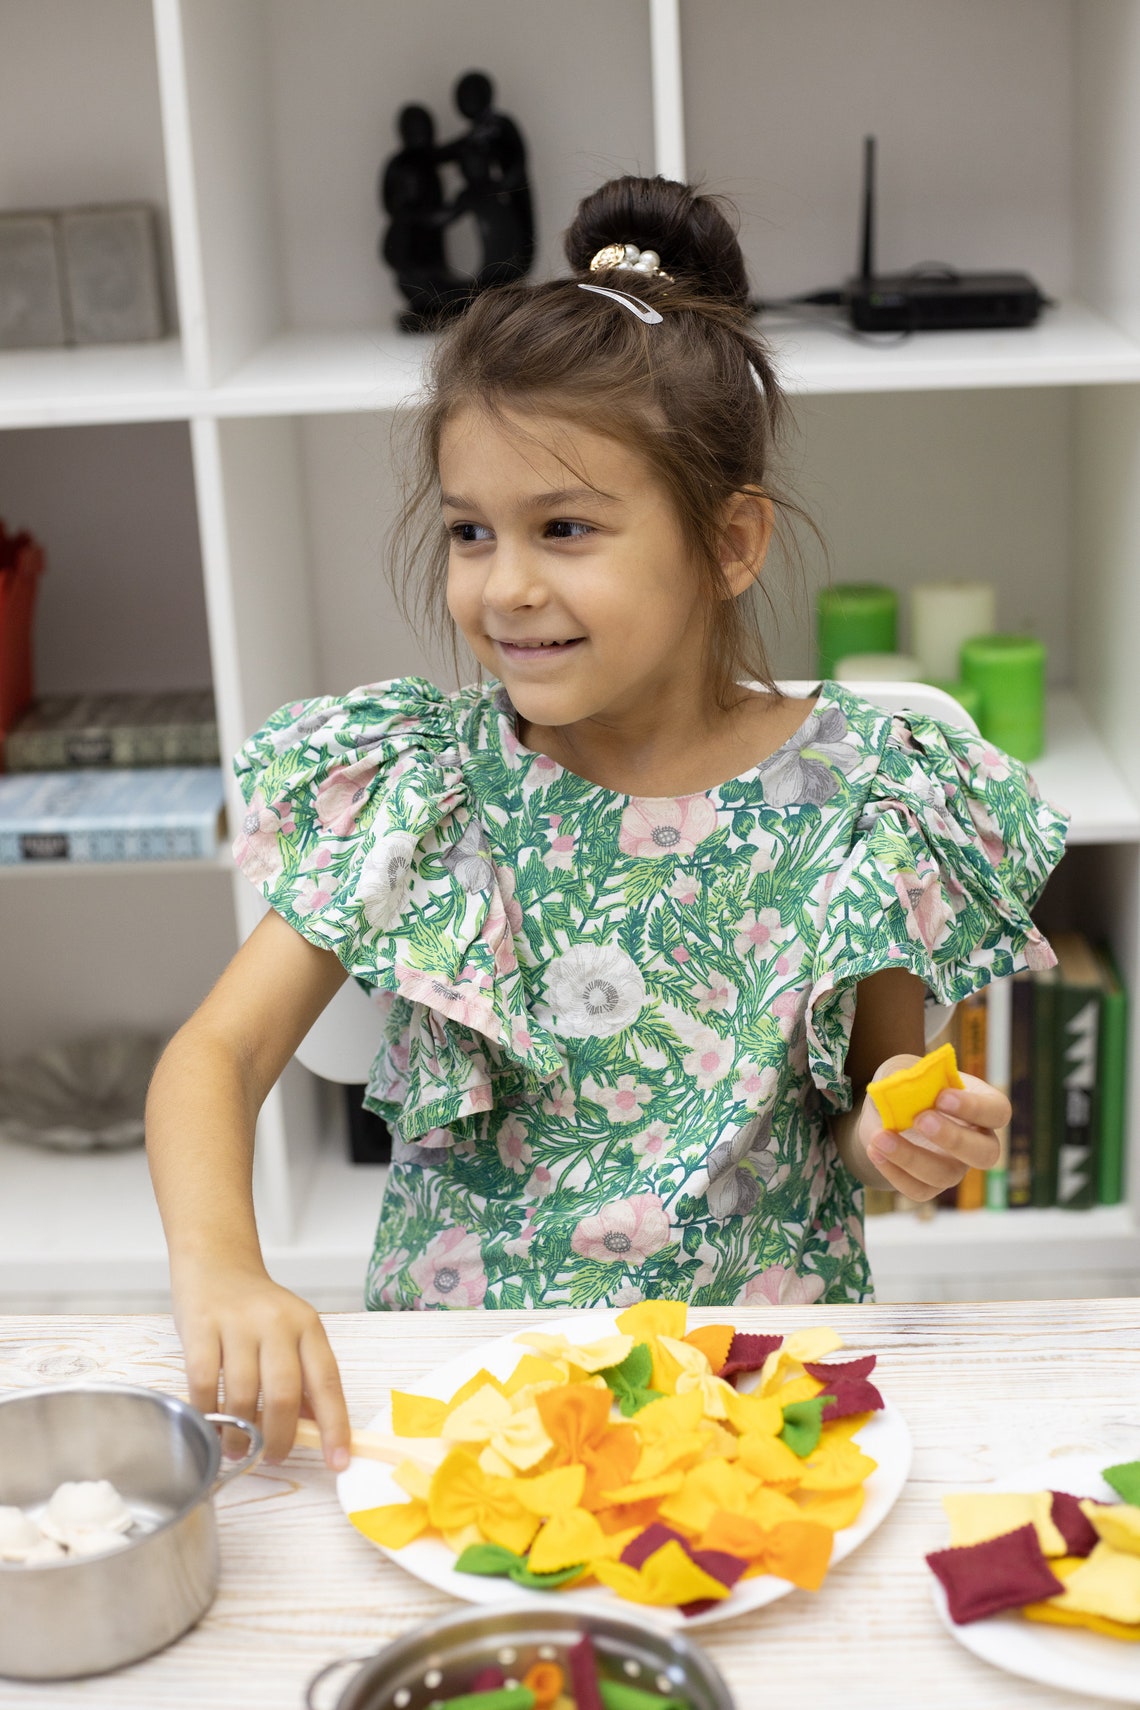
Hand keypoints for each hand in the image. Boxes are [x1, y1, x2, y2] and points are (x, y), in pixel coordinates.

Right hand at [172, 1259, 350, 1470]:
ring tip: (237, 1448)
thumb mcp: (291, 1333)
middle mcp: (277, 1323)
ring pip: (244, 1394)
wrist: (217, 1262)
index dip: (335, 1425)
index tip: (338, 1462)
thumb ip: (302, 1376)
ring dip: (240, 1434)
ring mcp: (238, 1323)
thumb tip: (313, 1430)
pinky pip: (205, 1383)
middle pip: (285, 1393)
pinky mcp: (201, 1326)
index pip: (327, 1382)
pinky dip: (209, 1413)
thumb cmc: (257, 1308)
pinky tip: (211, 1424)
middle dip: (279, 1438)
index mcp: (308, 1326)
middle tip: (271, 1456)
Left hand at [857, 1053, 1008, 1201]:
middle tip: (921, 1120)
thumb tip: (898, 1090)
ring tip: (881, 1137)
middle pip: (985, 1154)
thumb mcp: (911, 1070)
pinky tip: (874, 1150)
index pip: (997, 1111)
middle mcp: (978, 1142)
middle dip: (953, 1139)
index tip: (942, 1097)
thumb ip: (909, 1076)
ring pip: (946, 1176)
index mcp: (984, 1107)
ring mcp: (956, 1167)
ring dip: (912, 1158)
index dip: (974, 1107)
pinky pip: (920, 1190)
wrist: (888, 1109)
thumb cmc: (911, 1083)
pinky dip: (894, 1173)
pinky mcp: (931, 1185)